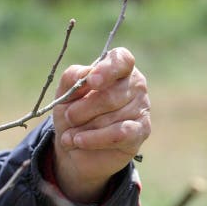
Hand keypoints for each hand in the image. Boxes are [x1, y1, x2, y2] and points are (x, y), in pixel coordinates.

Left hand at [52, 47, 150, 202]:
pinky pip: (119, 134)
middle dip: (81, 110)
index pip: (121, 60)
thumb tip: (85, 73)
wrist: (75, 145)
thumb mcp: (65, 94)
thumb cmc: (73, 113)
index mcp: (117, 69)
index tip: (91, 82)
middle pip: (109, 95)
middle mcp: (135, 85)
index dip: (107, 70)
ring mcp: (141, 108)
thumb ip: (72, 78)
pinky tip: (78, 141)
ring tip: (69, 135)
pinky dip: (94, 138)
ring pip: (112, 116)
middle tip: (68, 117)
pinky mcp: (140, 132)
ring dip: (83, 128)